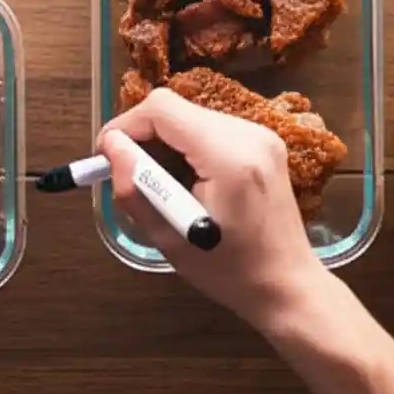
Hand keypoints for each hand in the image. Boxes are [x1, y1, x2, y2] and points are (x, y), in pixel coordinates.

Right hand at [98, 88, 326, 331]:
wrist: (287, 285)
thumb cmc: (230, 272)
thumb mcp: (170, 240)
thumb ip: (135, 189)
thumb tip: (111, 148)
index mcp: (229, 156)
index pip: (162, 109)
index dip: (125, 127)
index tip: (106, 158)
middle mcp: (248, 134)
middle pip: (175, 108)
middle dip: (142, 137)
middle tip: (129, 177)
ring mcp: (260, 135)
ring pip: (189, 116)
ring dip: (164, 143)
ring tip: (160, 186)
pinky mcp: (262, 143)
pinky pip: (208, 129)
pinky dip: (186, 147)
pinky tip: (186, 182)